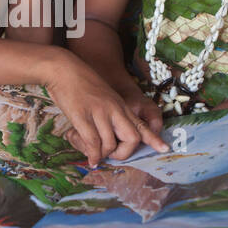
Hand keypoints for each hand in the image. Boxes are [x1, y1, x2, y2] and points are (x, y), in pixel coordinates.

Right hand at [45, 58, 167, 166]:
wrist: (63, 67)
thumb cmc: (79, 82)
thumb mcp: (102, 95)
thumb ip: (108, 111)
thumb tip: (107, 130)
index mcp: (119, 104)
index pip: (141, 124)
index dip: (153, 139)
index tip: (164, 149)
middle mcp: (114, 109)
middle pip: (132, 138)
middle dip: (124, 153)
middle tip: (111, 156)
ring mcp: (99, 112)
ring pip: (110, 144)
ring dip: (102, 154)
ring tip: (94, 155)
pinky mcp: (83, 116)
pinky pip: (92, 142)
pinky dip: (92, 154)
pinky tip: (91, 160)